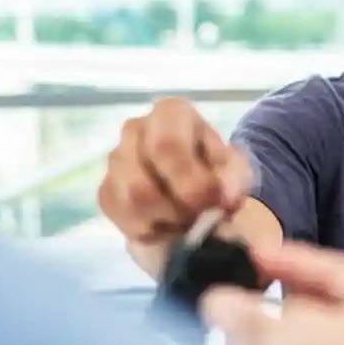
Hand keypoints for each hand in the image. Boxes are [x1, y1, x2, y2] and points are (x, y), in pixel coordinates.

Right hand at [97, 98, 252, 274]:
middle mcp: (134, 130)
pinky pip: (119, 218)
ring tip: (184, 219)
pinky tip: (166, 225)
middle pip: (140, 184)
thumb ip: (234, 181)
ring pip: (128, 204)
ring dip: (163, 221)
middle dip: (174, 210)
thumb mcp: (237, 173)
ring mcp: (115, 160)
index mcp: (170, 114)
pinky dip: (148, 230)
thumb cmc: (217, 174)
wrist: (200, 195)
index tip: (212, 203)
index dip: (189, 184)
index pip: (166, 147)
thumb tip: (223, 196)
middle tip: (198, 215)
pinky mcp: (106, 191)